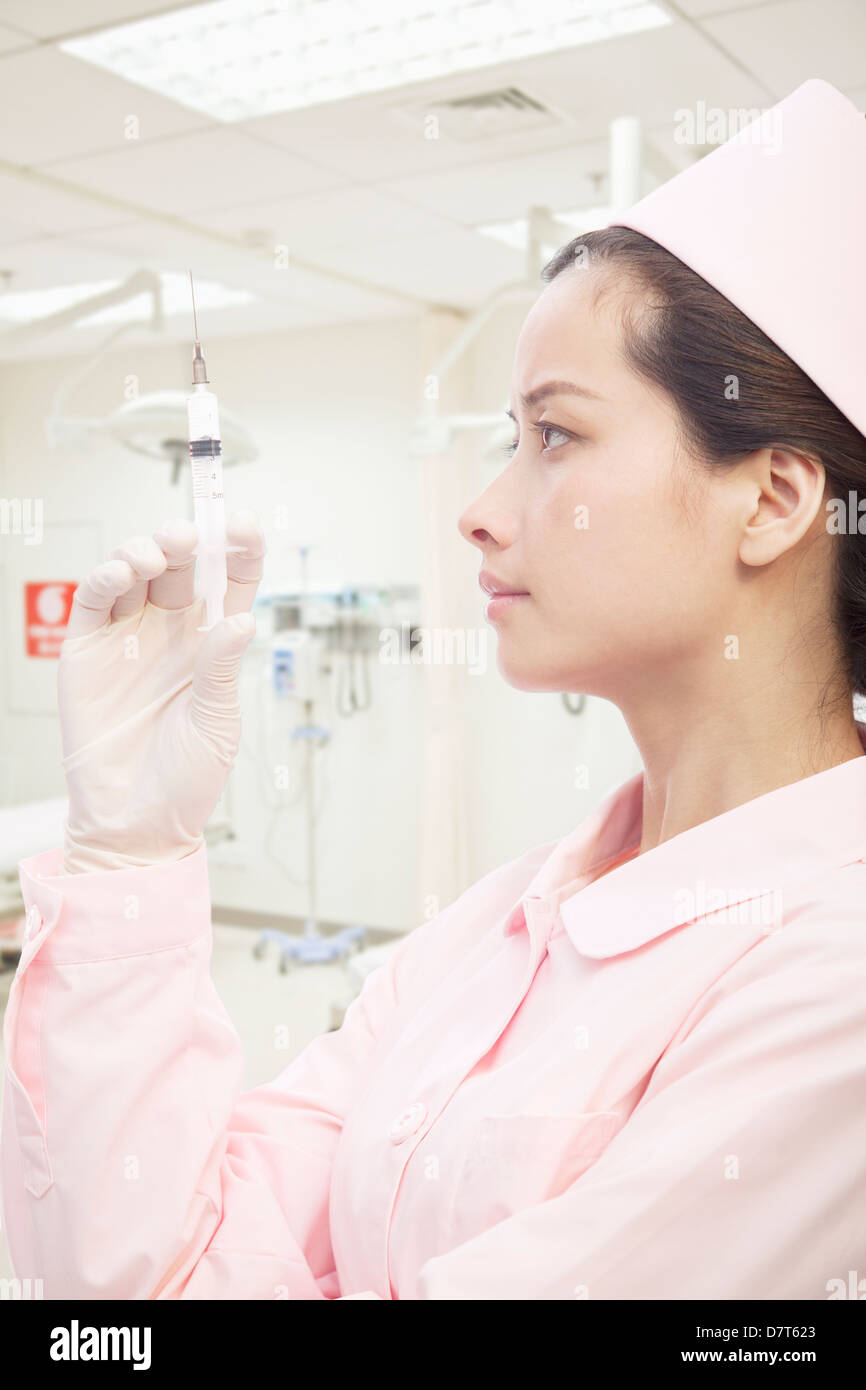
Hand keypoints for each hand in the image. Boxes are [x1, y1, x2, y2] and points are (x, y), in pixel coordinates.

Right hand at [58, 512, 264, 872]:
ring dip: (143, 550)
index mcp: (214, 643)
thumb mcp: (217, 723)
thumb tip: (239, 621)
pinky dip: (104, 577)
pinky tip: (121, 575)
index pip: (231, 581)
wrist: (135, 824)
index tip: (243, 525)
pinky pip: (94, 600)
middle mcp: (173, 631)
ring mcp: (129, 637)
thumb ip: (221, 669)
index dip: (239, 549)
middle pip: (182, 566)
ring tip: (153, 556)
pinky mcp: (88, 650)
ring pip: (135, 572)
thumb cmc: (186, 780)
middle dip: (185, 540)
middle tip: (187, 537)